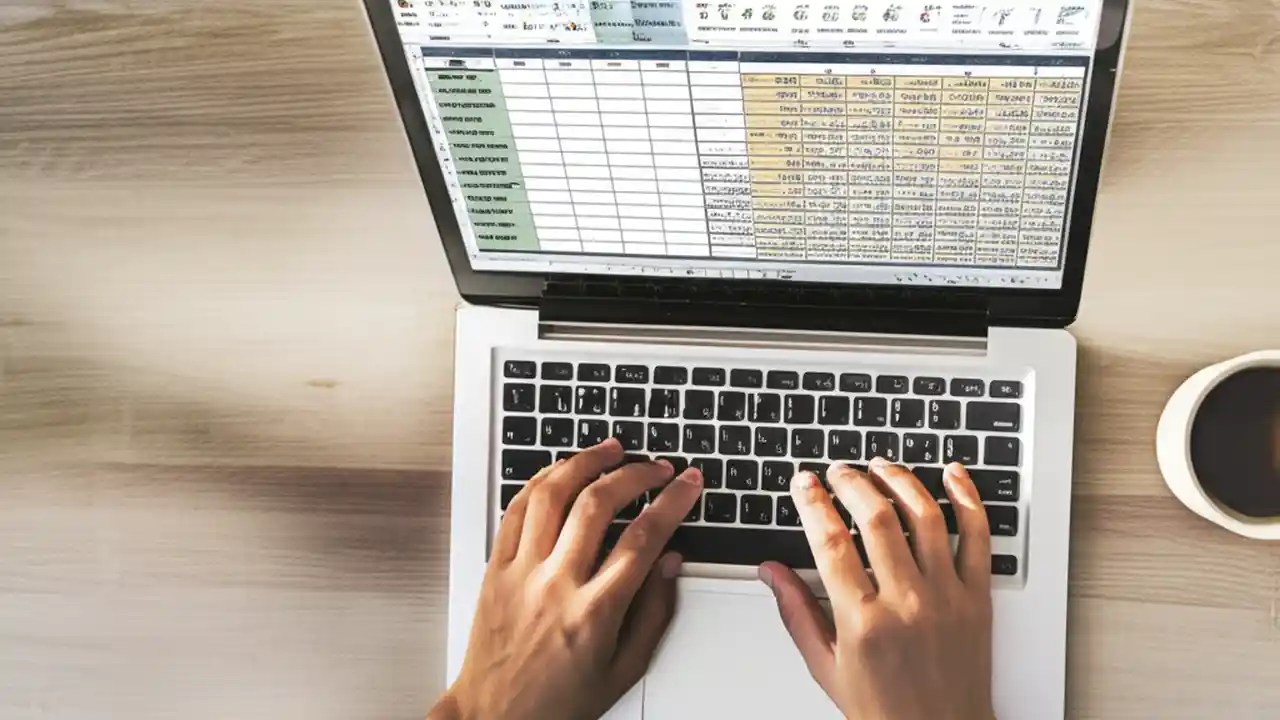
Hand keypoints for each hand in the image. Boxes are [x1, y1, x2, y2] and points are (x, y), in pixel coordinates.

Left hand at [429, 438, 702, 719]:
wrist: (494, 716)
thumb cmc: (557, 701)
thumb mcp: (624, 669)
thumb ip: (653, 612)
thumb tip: (670, 562)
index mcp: (594, 613)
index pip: (642, 539)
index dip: (672, 502)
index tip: (687, 484)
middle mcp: (555, 585)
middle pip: (597, 504)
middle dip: (635, 474)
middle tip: (656, 466)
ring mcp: (521, 572)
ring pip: (552, 494)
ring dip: (585, 462)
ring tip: (610, 450)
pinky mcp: (495, 568)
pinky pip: (516, 509)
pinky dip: (541, 480)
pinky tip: (561, 470)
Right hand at [759, 459, 994, 719]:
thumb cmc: (884, 709)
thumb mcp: (826, 665)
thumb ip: (797, 612)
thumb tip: (770, 571)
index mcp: (862, 622)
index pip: (830, 541)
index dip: (813, 502)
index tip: (804, 482)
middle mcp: (906, 603)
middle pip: (878, 518)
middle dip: (852, 482)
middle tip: (839, 471)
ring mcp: (947, 597)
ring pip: (925, 516)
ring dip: (901, 480)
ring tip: (881, 467)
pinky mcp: (978, 598)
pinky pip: (978, 536)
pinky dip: (968, 499)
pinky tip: (952, 475)